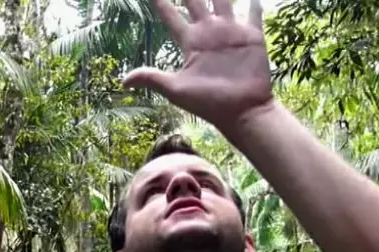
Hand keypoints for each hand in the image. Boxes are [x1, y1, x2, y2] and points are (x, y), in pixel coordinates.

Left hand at [122, 0, 273, 132]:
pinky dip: (254, 1)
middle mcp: (209, 33)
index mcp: (190, 42)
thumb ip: (152, 78)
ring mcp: (231, 33)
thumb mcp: (176, 90)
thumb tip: (123, 81)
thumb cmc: (208, 104)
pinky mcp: (252, 37)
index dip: (160, 0)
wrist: (242, 113)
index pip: (170, 14)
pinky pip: (253, 12)